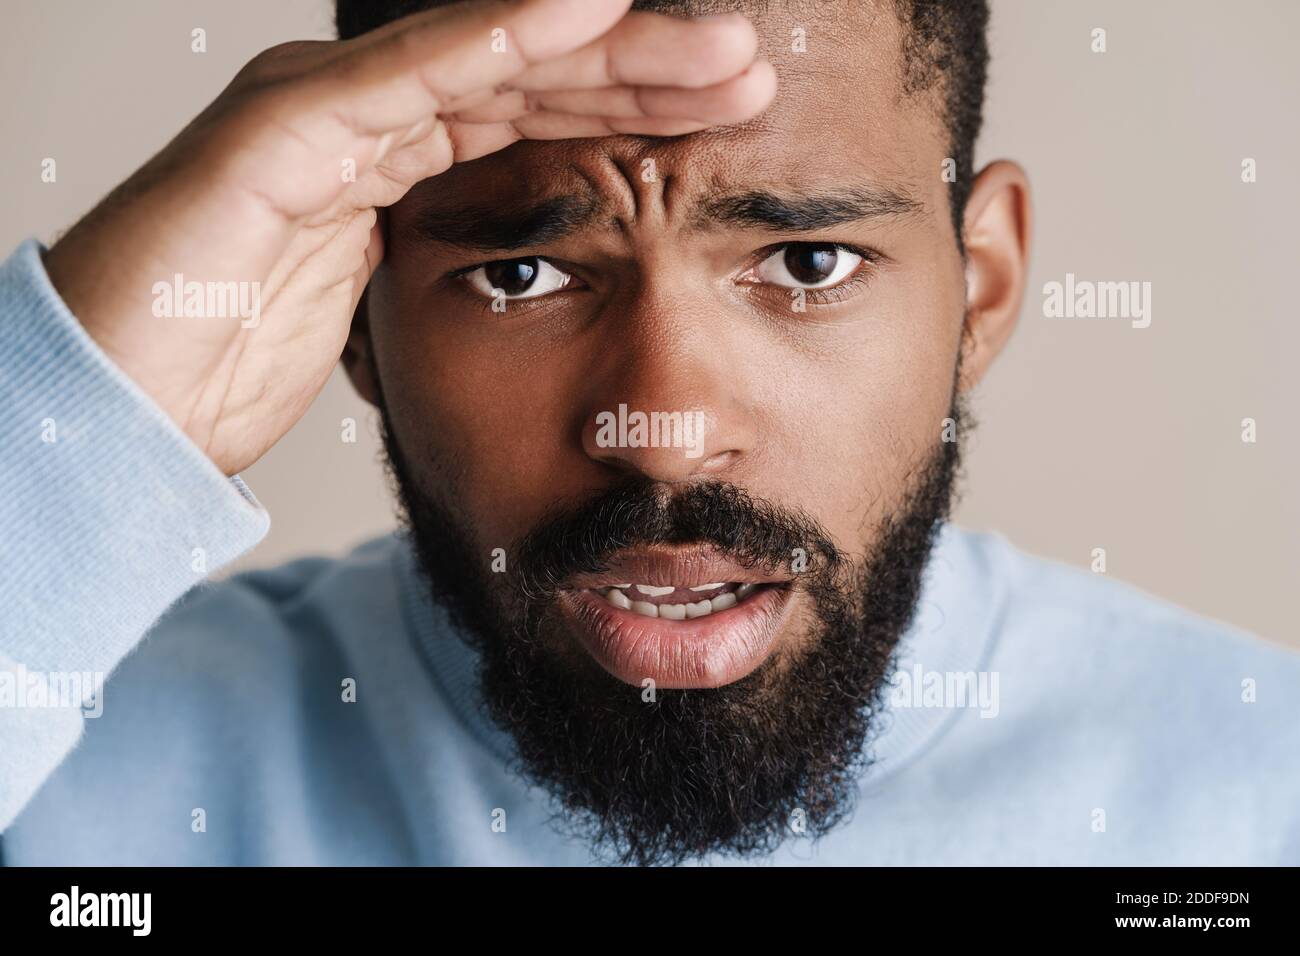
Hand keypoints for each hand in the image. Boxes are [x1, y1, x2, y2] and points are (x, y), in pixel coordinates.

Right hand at [43, 0, 775, 474]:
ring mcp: (321, 113)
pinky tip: (585, 12)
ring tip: (710, 42)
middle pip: (530, 80)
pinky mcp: (281, 131)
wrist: (114, 404)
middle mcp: (364, 120)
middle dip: (645, 71)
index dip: (635, 111)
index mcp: (393, 164)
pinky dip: (496, 40)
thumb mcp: (373, 314)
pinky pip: (406, 77)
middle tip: (748, 67)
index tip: (731, 118)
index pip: (536, 122)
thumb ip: (434, 270)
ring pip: (487, 60)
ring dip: (605, 47)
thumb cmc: (227, 363)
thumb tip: (515, 283)